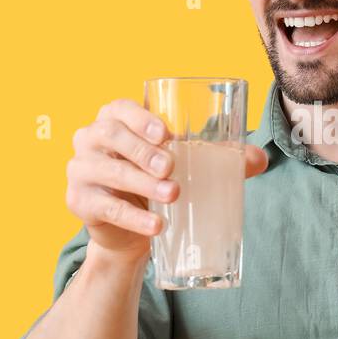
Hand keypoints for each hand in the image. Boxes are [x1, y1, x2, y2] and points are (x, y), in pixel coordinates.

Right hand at [66, 98, 269, 260]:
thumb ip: (219, 158)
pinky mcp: (79, 202)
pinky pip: (105, 208)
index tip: (165, 133)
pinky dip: (133, 218)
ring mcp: (80, 171)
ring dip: (141, 183)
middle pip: (110, 136)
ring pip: (108, 172)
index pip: (118, 108)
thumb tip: (259, 159)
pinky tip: (156, 226)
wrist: (131, 230)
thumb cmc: (157, 182)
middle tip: (171, 168)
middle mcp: (90, 140)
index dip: (138, 117)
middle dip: (142, 151)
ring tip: (172, 195)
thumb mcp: (186, 166)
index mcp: (113, 120)